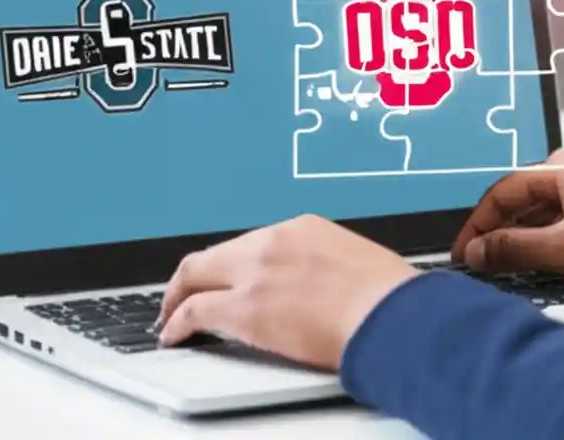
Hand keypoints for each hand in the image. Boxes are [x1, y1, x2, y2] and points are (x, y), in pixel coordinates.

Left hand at [156, 214, 417, 369]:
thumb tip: (324, 289)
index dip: (232, 264)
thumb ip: (328, 269)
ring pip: (195, 276)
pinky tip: (174, 334)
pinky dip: (177, 323)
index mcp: (303, 229)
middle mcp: (274, 242)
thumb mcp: (357, 264)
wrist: (392, 314)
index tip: (228, 278)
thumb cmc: (389, 297)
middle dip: (192, 277)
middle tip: (180, 295)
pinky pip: (195, 312)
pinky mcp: (245, 309)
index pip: (252, 244)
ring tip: (171, 317)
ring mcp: (256, 273)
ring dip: (177, 297)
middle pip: (213, 254)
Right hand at [451, 149, 563, 283]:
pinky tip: (543, 261)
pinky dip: (547, 239)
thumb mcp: (562, 248)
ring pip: (542, 212)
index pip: (501, 192)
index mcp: (559, 168)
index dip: (477, 225)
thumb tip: (477, 252)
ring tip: (508, 267)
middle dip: (498, 232)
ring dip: (522, 238)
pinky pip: (563, 220)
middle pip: (521, 200)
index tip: (465, 253)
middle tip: (482, 263)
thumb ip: (513, 249)